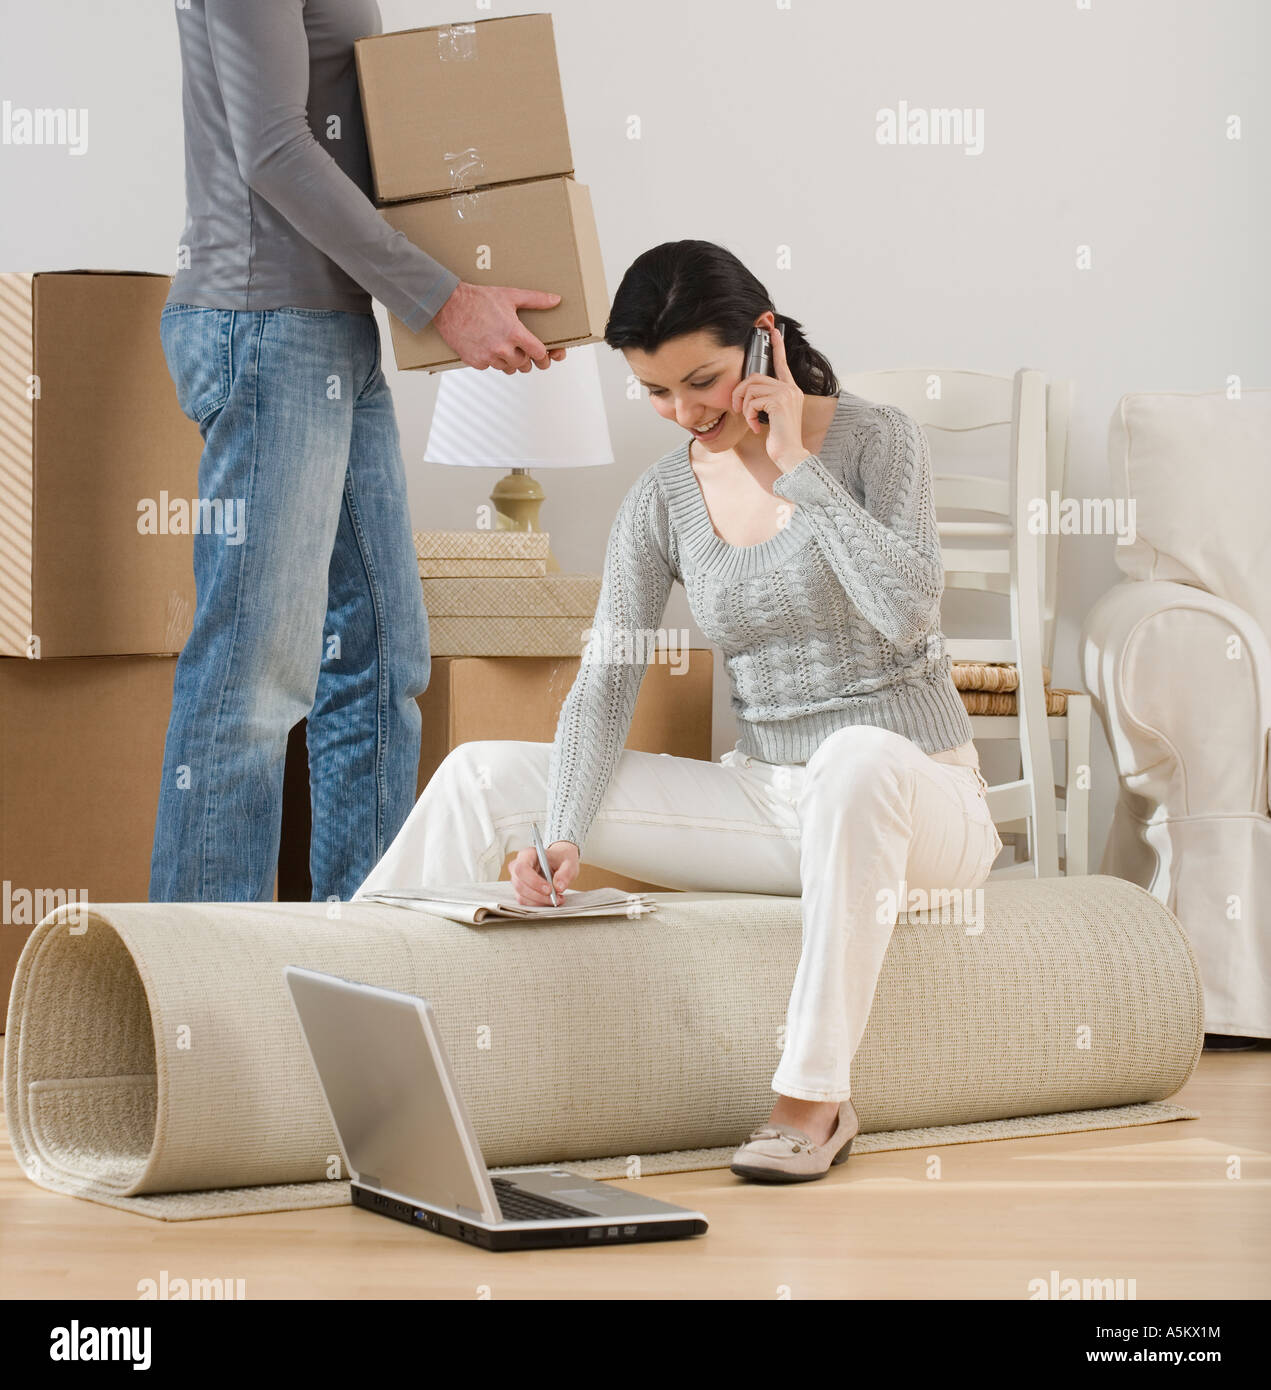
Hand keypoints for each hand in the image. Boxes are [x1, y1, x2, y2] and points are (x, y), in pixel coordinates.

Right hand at [433, 281, 568, 373]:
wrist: (448, 303)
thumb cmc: (480, 298)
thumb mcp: (509, 295)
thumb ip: (535, 300)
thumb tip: (556, 300)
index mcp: (514, 332)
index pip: (538, 354)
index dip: (544, 357)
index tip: (545, 357)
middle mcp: (502, 347)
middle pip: (524, 364)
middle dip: (526, 359)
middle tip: (522, 352)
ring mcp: (487, 356)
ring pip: (507, 368)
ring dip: (509, 361)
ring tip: (505, 349)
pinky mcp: (474, 361)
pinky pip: (489, 367)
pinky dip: (490, 360)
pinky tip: (487, 347)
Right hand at [509, 840, 579, 905]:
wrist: (559, 862)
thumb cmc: (561, 859)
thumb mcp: (569, 863)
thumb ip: (565, 873)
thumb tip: (559, 887)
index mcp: (527, 855)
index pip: (521, 868)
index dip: (533, 881)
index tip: (549, 889)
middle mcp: (517, 867)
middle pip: (520, 885)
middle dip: (538, 895)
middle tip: (556, 897)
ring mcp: (517, 880)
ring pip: (522, 896)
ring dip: (540, 901)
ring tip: (557, 898)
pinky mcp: (520, 891)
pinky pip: (525, 902)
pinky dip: (538, 904)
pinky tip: (550, 899)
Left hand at [730, 324, 807, 471]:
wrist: (790, 454)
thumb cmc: (780, 438)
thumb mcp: (772, 416)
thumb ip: (765, 400)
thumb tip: (748, 392)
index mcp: (791, 390)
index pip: (782, 364)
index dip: (777, 347)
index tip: (773, 332)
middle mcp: (791, 389)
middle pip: (755, 377)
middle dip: (740, 392)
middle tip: (738, 409)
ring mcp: (786, 394)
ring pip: (752, 389)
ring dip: (745, 407)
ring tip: (750, 420)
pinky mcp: (779, 402)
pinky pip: (753, 401)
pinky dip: (749, 416)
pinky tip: (756, 427)